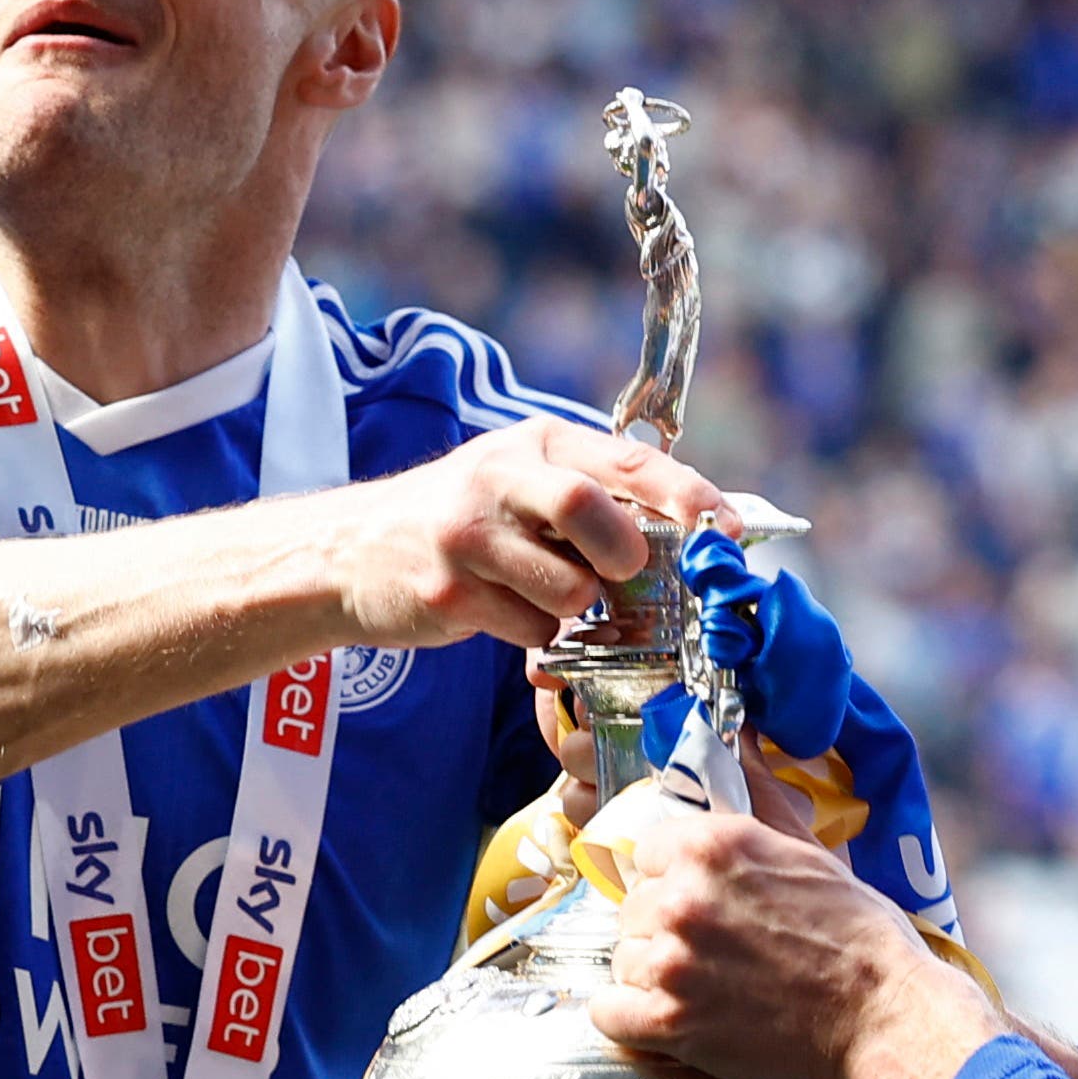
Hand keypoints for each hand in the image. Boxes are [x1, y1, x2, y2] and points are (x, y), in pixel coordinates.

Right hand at [314, 421, 725, 651]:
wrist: (352, 552)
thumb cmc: (464, 520)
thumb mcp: (523, 483)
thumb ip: (596, 498)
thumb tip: (693, 534)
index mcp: (535, 442)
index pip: (626, 458)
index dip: (686, 495)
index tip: (726, 529)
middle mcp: (498, 476)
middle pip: (584, 506)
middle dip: (624, 551)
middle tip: (628, 574)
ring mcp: (467, 535)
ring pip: (567, 588)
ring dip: (581, 610)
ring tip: (555, 598)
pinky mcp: (448, 592)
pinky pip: (531, 630)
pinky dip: (540, 636)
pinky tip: (512, 616)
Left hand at [590, 801, 1006, 1078]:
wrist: (883, 1015)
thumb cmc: (860, 935)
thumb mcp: (808, 848)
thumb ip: (759, 795)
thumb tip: (742, 737)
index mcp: (710, 845)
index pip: (647, 852)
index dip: (673, 878)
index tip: (705, 902)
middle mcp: (680, 898)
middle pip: (631, 908)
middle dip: (664, 928)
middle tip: (715, 951)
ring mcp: (671, 962)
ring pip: (622, 961)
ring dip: (652, 976)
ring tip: (705, 988)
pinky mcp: (669, 1022)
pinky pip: (607, 1015)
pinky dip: (629, 1020)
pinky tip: (666, 1020)